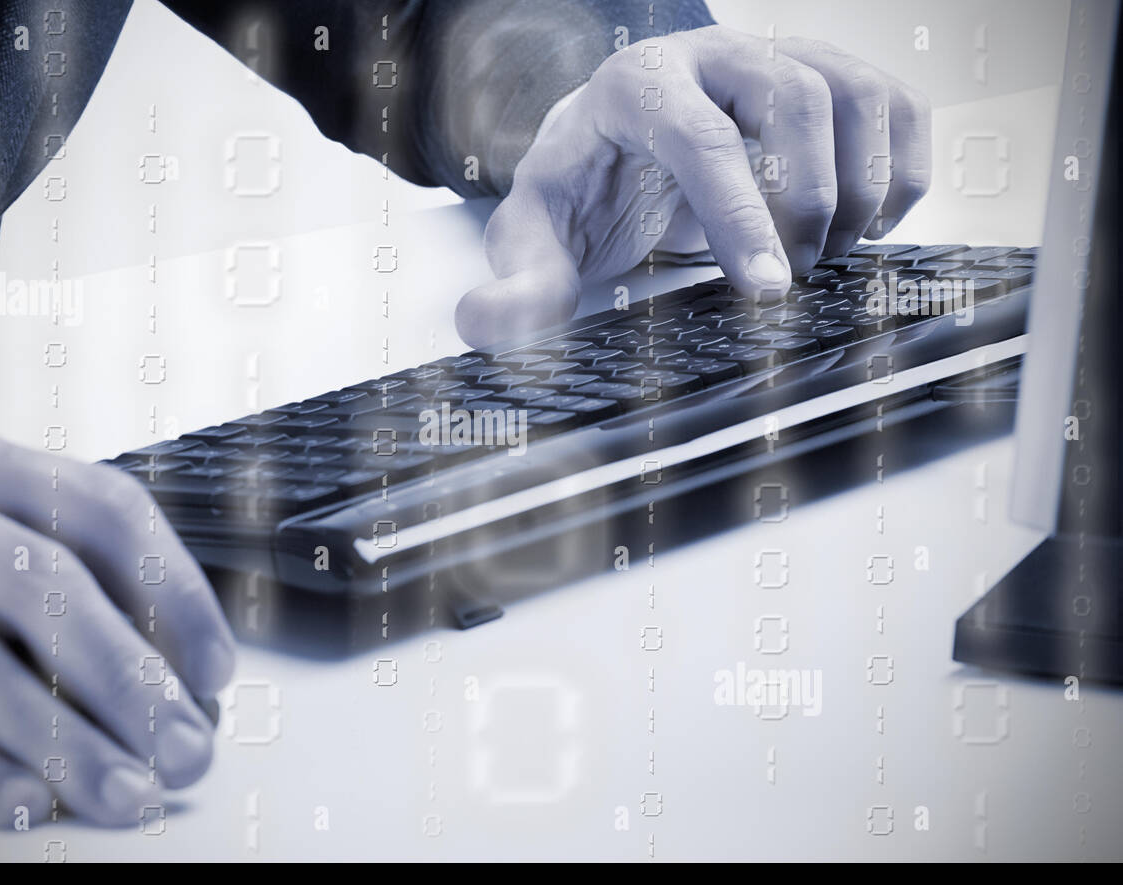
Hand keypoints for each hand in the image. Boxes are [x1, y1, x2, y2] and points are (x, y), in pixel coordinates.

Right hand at [0, 426, 235, 826]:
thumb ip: (53, 563)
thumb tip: (171, 670)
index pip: (104, 512)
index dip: (174, 592)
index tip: (217, 670)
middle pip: (44, 585)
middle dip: (128, 677)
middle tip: (185, 747)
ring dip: (58, 734)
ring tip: (124, 791)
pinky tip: (22, 798)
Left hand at [455, 25, 930, 346]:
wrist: (616, 150)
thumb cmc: (581, 189)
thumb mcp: (533, 236)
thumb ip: (516, 281)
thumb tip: (487, 322)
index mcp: (636, 86)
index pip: (701, 140)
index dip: (741, 217)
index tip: (771, 290)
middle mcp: (713, 57)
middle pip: (793, 99)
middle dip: (806, 201)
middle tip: (794, 277)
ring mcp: (776, 58)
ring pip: (855, 92)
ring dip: (862, 187)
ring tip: (832, 256)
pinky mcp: (826, 79)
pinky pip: (894, 105)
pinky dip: (902, 169)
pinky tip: (870, 227)